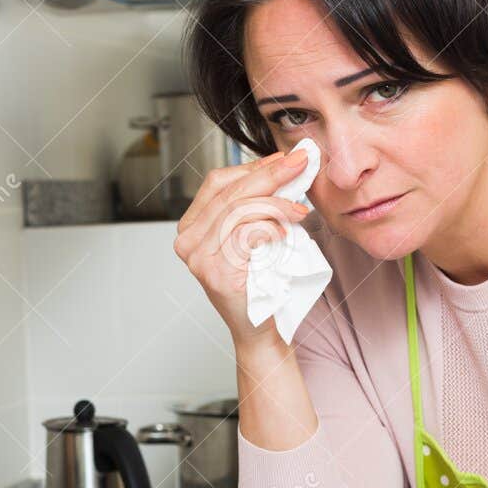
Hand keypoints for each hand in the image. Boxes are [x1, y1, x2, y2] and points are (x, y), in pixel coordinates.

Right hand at [172, 149, 311, 344]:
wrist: (260, 329)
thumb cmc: (260, 282)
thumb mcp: (253, 233)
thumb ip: (255, 202)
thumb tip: (280, 163)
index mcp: (192, 226)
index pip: (217, 182)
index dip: (252, 167)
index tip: (283, 158)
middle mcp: (187, 241)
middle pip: (230, 192)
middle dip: (270, 174)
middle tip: (300, 164)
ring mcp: (198, 258)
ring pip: (240, 210)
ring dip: (277, 204)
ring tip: (300, 209)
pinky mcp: (215, 272)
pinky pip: (246, 234)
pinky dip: (272, 229)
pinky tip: (286, 234)